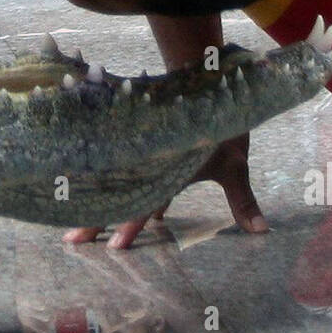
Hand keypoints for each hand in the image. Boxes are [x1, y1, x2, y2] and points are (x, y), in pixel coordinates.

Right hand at [64, 133, 266, 248]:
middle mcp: (147, 166)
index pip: (142, 207)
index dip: (128, 228)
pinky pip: (124, 171)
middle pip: (116, 198)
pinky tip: (122, 201)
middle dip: (95, 220)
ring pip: (113, 183)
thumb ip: (242, 200)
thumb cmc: (221, 124)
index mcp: (165, 173)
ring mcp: (142, 155)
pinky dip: (115, 185)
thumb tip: (261, 232)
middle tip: (70, 239)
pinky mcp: (143, 147)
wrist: (207, 83)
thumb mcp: (234, 164)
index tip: (114, 249)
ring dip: (97, 202)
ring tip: (77, 220)